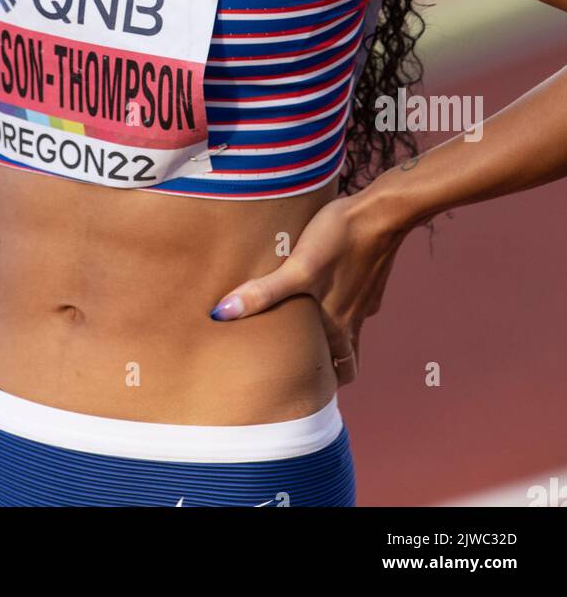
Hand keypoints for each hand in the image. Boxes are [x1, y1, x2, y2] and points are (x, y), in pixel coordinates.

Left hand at [208, 191, 403, 386]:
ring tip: (306, 330)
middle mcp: (355, 318)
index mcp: (339, 326)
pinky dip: (343, 301)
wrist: (381, 211)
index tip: (303, 391)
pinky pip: (356, 298)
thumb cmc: (338, 239)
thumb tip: (221, 315)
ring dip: (334, 334)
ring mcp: (366, 297)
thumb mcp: (297, 269)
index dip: (324, 384)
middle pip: (346, 357)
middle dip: (328, 365)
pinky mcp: (370, 275)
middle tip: (302, 367)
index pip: (339, 372)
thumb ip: (263, 294)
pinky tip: (325, 285)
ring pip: (351, 328)